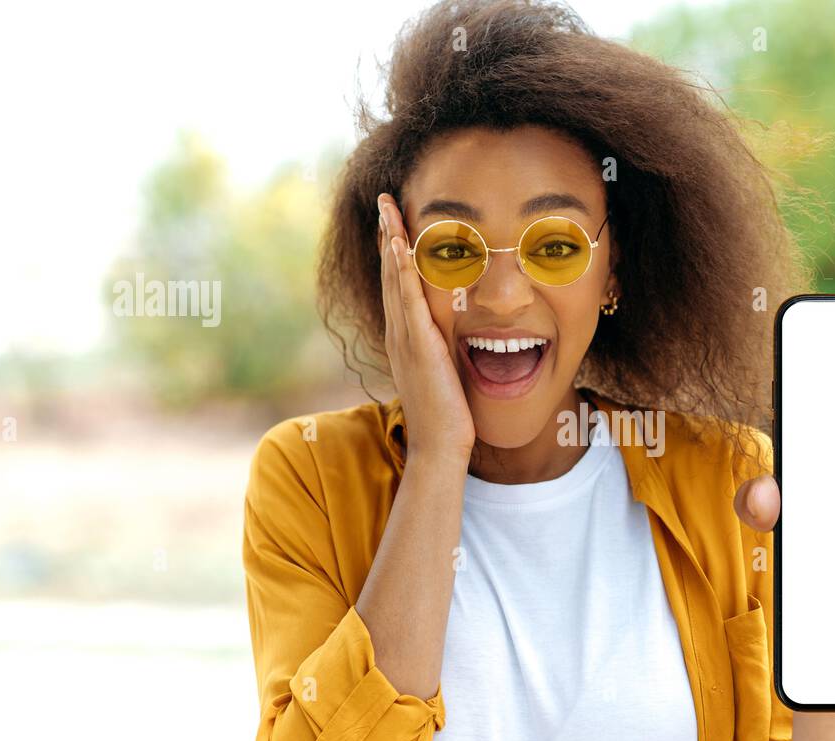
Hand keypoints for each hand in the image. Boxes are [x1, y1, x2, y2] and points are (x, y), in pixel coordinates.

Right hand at [377, 192, 475, 464]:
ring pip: (394, 279)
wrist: (440, 446)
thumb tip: (451, 341)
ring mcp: (405, 338)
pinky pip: (407, 299)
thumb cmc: (447, 416)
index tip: (394, 222)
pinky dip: (401, 270)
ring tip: (387, 207)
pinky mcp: (418, 345)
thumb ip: (442, 353)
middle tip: (384, 200)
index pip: (398, 285)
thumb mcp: (442, 374)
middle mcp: (399, 333)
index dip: (395, 252)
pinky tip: (398, 244)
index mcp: (405, 339)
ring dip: (390, 240)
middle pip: (389, 273)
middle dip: (386, 234)